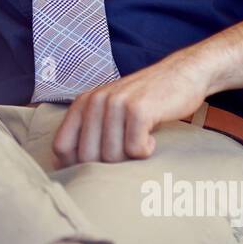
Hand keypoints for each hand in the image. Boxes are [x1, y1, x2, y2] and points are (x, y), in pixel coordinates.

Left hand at [52, 54, 214, 166]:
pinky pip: (134, 149)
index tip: (94, 170)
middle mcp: (95, 101)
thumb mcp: (110, 111)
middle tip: (126, 154)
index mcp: (83, 103)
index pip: (61, 146)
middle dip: (107, 165)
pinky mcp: (138, 109)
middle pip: (87, 156)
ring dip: (129, 158)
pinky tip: (151, 138)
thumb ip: (90, 131)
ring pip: (111, 156)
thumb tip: (69, 170)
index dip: (74, 165)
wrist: (182, 73)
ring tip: (139, 141)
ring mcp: (116, 103)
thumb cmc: (145, 101)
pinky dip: (145, 151)